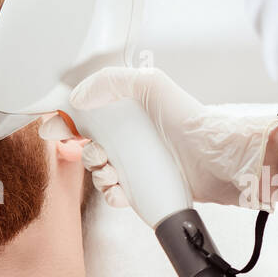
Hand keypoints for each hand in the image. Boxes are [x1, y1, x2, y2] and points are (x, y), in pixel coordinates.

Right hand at [39, 66, 277, 208]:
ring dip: (96, 174)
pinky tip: (121, 193)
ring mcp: (137, 163)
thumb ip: (112, 81)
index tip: (54, 128)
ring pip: (98, 171)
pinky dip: (111, 195)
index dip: (66, 119)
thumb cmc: (193, 122)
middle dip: (83, 151)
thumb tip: (78, 95)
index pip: (87, 111)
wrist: (223, 163)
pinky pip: (115, 194)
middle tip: (99, 154)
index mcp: (128, 109)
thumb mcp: (153, 87)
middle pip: (88, 144)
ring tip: (112, 174)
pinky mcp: (145, 189)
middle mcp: (130, 135)